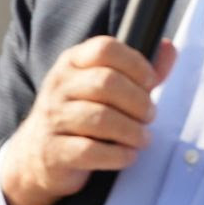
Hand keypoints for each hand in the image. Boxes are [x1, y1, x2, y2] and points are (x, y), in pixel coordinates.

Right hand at [0, 34, 175, 204]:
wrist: (34, 156)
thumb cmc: (78, 116)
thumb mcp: (101, 87)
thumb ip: (137, 70)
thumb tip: (169, 48)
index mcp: (71, 63)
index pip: (104, 48)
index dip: (135, 63)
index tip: (151, 82)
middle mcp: (58, 87)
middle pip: (106, 82)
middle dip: (138, 101)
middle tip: (149, 116)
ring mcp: (52, 119)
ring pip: (101, 118)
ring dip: (132, 131)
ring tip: (142, 138)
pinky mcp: (53, 151)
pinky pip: (91, 151)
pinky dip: (119, 155)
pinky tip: (127, 155)